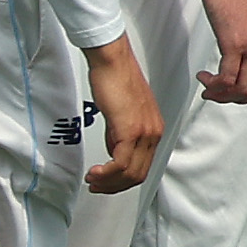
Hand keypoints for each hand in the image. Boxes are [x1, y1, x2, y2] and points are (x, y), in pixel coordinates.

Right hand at [82, 37, 163, 193]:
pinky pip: (121, 163)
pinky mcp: (130, 130)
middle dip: (115, 186)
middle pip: (138, 174)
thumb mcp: (121, 114)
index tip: (106, 181)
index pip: (143, 166)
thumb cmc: (115, 79)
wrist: (113, 61)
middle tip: (97, 185)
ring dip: (109, 182)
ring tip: (93, 180)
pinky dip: (107, 173)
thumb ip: (120, 134)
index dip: (123, 179)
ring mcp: (144, 132)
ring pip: (130, 172)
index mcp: (154, 129)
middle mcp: (153, 132)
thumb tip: (113, 151)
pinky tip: (95, 172)